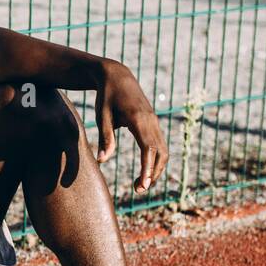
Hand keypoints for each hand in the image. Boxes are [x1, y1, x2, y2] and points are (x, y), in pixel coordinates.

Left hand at [95, 60, 167, 193]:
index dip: (147, 169)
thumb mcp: (102, 116)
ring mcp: (154, 121)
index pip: (149, 150)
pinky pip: (160, 144)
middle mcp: (151, 121)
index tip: (143, 185)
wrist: (117, 75)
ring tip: (141, 184)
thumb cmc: (106, 96)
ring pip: (163, 150)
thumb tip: (102, 161)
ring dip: (156, 169)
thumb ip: (106, 138)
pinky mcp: (153, 122)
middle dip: (153, 174)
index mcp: (139, 119)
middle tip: (139, 190)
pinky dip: (156, 160)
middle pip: (161, 154)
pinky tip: (146, 170)